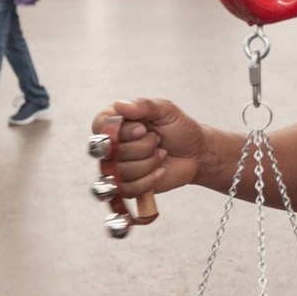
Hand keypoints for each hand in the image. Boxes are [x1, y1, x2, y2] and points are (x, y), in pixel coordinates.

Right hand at [90, 99, 210, 203]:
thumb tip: (118, 105)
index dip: (121, 131)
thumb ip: (143, 106)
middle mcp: (112, 144)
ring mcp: (117, 167)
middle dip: (142, 147)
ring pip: (120, 172)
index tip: (143, 129)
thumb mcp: (166, 110)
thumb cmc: (179, 128)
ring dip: (149, 163)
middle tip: (157, 140)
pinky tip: (160, 171)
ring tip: (161, 154)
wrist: (196, 153)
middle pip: (111, 152)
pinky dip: (148, 180)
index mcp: (116, 121)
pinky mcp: (127, 187)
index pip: (100, 126)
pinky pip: (127, 190)